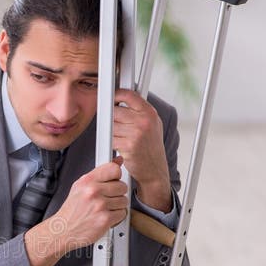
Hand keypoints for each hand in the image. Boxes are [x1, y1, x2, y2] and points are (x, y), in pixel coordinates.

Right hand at [23, 157, 126, 265]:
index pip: (114, 169)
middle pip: (122, 186)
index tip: (113, 181)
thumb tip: (118, 161)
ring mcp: (100, 205)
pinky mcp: (105, 219)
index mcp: (87, 181)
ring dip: (117, 207)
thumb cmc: (71, 210)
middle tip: (106, 199)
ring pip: (123, 200)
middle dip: (116, 194)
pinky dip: (116, 217)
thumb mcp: (81, 186)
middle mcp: (93, 191)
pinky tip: (105, 217)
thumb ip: (100, 173)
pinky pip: (122, 213)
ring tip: (104, 209)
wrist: (63, 230)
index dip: (116, 176)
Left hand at [113, 88, 171, 211]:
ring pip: (111, 125)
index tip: (111, 99)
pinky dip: (111, 143)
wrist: (154, 170)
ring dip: (111, 132)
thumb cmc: (151, 147)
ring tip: (122, 137)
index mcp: (150, 113)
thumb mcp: (152, 124)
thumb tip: (120, 98)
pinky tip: (121, 146)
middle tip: (117, 124)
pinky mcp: (128, 145)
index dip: (116, 96)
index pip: (128, 95)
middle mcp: (144, 121)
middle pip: (115, 111)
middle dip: (112, 117)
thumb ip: (138, 110)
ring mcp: (136, 133)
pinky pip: (110, 139)